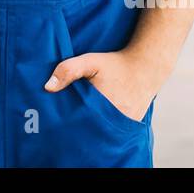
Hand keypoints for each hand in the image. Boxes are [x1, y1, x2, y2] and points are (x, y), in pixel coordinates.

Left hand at [44, 49, 159, 122]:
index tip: (60, 115)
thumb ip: (68, 70)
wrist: (145, 68)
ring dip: (92, 125)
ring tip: (86, 115)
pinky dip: (105, 125)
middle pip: (89, 128)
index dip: (68, 120)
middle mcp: (114, 120)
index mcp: (101, 108)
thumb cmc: (115, 65)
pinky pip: (114, 130)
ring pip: (102, 130)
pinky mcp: (130, 125)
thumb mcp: (90, 62)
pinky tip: (99, 116)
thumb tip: (48, 87)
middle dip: (79, 123)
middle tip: (73, 113)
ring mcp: (124, 124)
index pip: (78, 123)